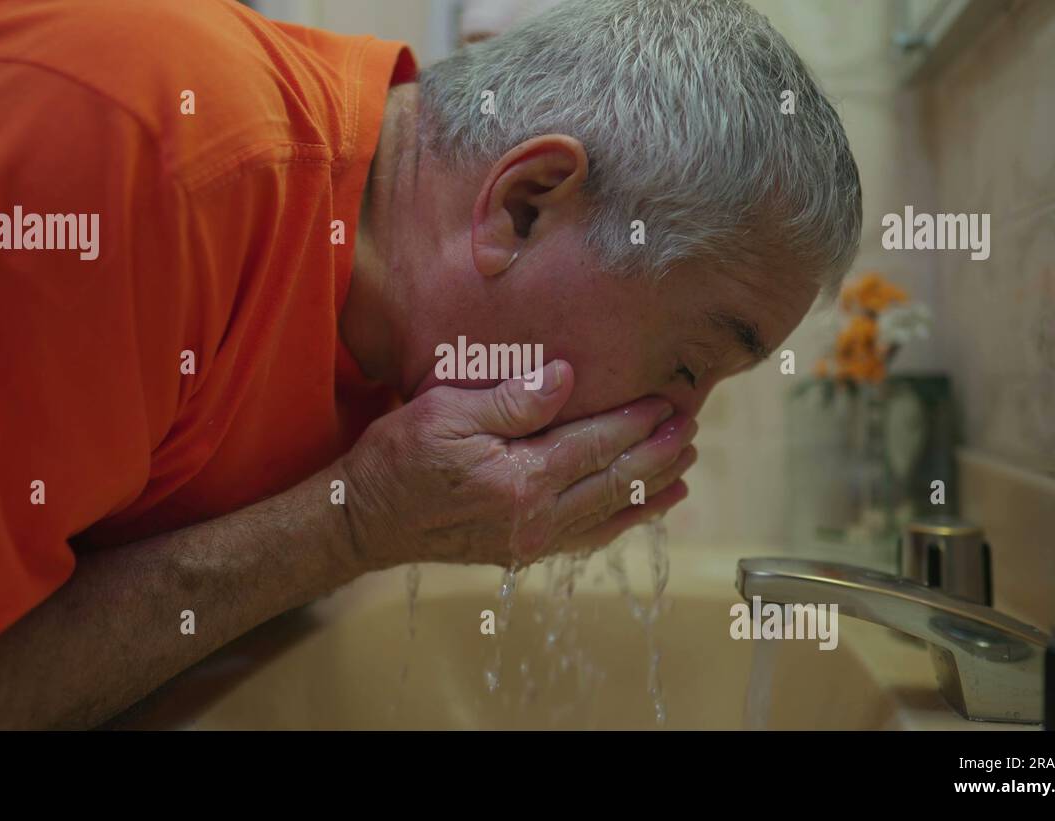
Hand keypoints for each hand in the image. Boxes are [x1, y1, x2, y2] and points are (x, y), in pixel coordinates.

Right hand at [340, 360, 695, 568]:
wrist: (363, 520)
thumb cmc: (397, 460)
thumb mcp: (446, 412)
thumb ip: (512, 399)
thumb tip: (567, 378)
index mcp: (520, 479)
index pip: (595, 444)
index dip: (635, 422)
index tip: (667, 401)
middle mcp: (535, 517)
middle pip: (614, 481)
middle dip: (657, 452)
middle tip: (691, 427)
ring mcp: (531, 540)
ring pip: (608, 511)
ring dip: (651, 487)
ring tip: (685, 466)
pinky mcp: (522, 550)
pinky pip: (587, 536)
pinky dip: (622, 521)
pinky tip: (645, 509)